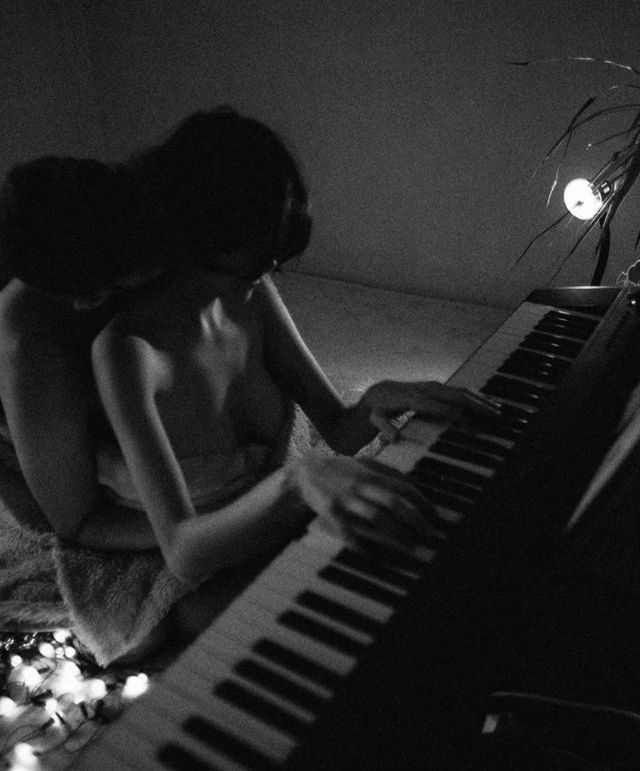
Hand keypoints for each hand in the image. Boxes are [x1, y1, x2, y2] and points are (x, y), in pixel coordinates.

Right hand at [288, 453, 456, 547]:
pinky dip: (358, 543)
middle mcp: (362, 485)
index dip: (422, 500)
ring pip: (376, 516)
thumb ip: (389, 472)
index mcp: (372, 474)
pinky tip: (368, 554)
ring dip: (395, 532)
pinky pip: (346, 530)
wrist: (306, 471)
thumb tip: (416, 484)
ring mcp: (347, 498)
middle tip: (429, 533)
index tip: (434, 514)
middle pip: (394, 502)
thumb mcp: (365, 463)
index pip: (403, 487)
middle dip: (415, 519)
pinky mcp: (331, 510)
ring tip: (410, 545)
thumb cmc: (340, 469)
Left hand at [361, 380, 501, 441]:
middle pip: (456, 396)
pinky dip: (472, 397)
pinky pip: (457, 391)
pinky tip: (485, 403)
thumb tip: (394, 438)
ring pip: (460, 391)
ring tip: (497, 409)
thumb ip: (384, 427)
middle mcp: (426, 389)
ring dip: (479, 399)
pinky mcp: (435, 388)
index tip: (472, 429)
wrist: (378, 394)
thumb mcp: (375, 419)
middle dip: (477, 405)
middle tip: (496, 416)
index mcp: (414, 398)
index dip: (458, 418)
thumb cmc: (377, 409)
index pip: (442, 408)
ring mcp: (432, 387)